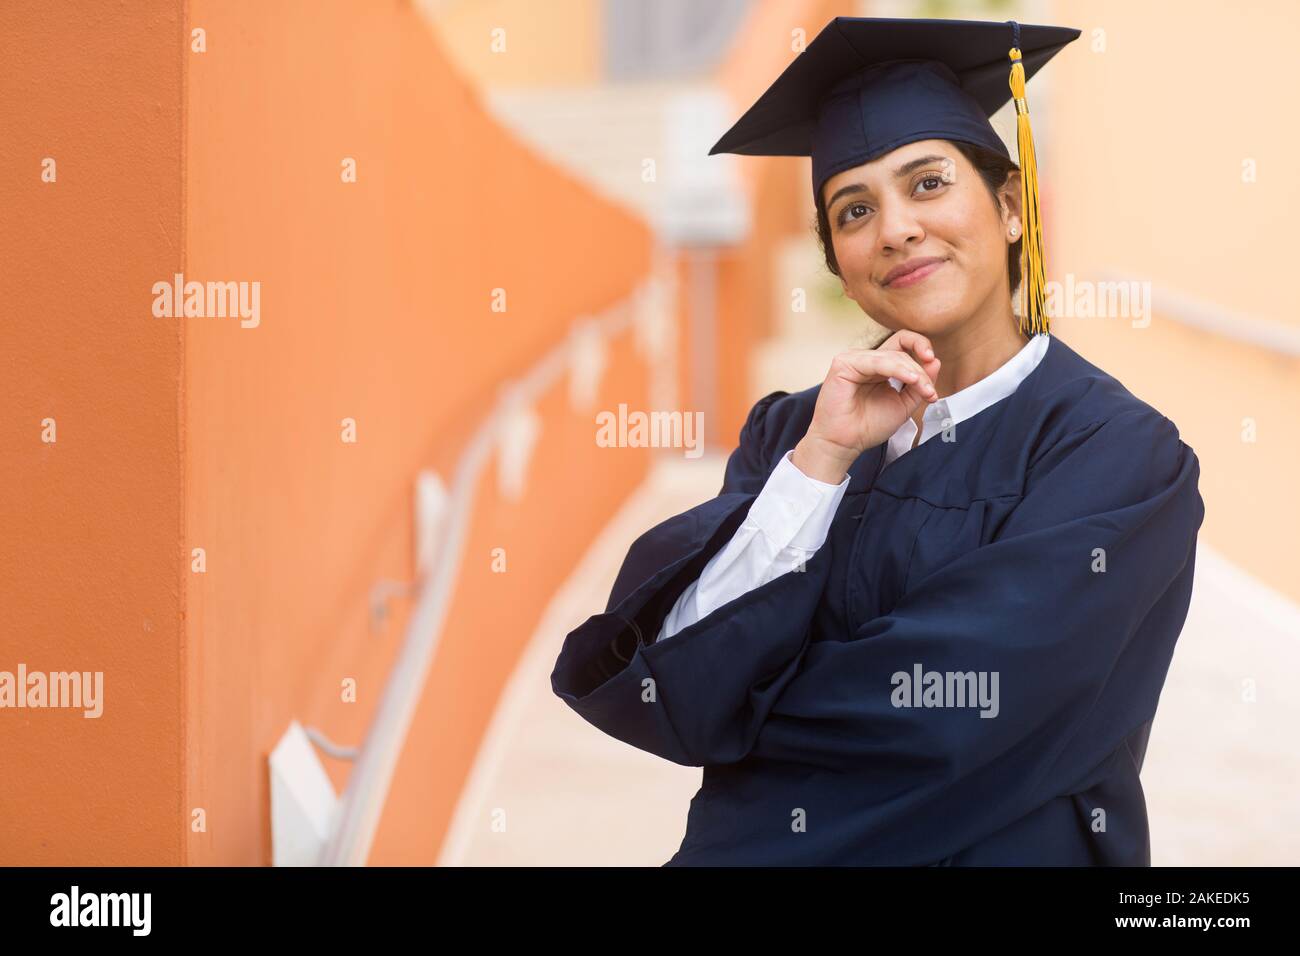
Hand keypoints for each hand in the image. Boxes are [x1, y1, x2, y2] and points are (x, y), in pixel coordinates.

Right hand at [791, 330, 940, 483]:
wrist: (845, 444)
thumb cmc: (867, 427)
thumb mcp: (903, 405)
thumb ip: (919, 385)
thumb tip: (935, 361)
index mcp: (878, 366)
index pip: (902, 344)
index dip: (920, 346)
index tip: (932, 361)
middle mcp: (866, 360)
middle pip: (901, 351)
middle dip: (921, 372)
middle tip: (930, 392)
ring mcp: (854, 359)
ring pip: (893, 356)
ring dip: (913, 373)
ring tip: (924, 390)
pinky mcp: (843, 364)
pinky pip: (876, 362)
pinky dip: (897, 369)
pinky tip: (911, 379)